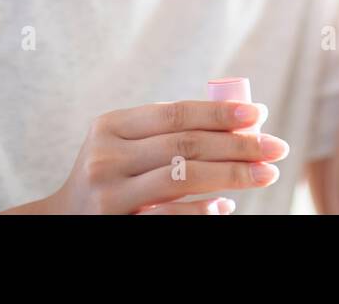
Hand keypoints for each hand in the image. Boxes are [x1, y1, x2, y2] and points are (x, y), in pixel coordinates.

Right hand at [0, 99, 287, 213]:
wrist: (62, 220)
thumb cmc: (110, 175)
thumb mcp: (124, 144)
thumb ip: (166, 131)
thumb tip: (241, 123)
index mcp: (111, 126)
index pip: (176, 114)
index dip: (220, 113)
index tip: (259, 115)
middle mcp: (106, 157)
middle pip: (185, 146)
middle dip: (238, 145)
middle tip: (276, 147)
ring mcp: (109, 195)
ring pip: (183, 179)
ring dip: (233, 175)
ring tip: (266, 173)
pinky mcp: (117, 224)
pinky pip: (171, 216)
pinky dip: (204, 210)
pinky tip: (227, 205)